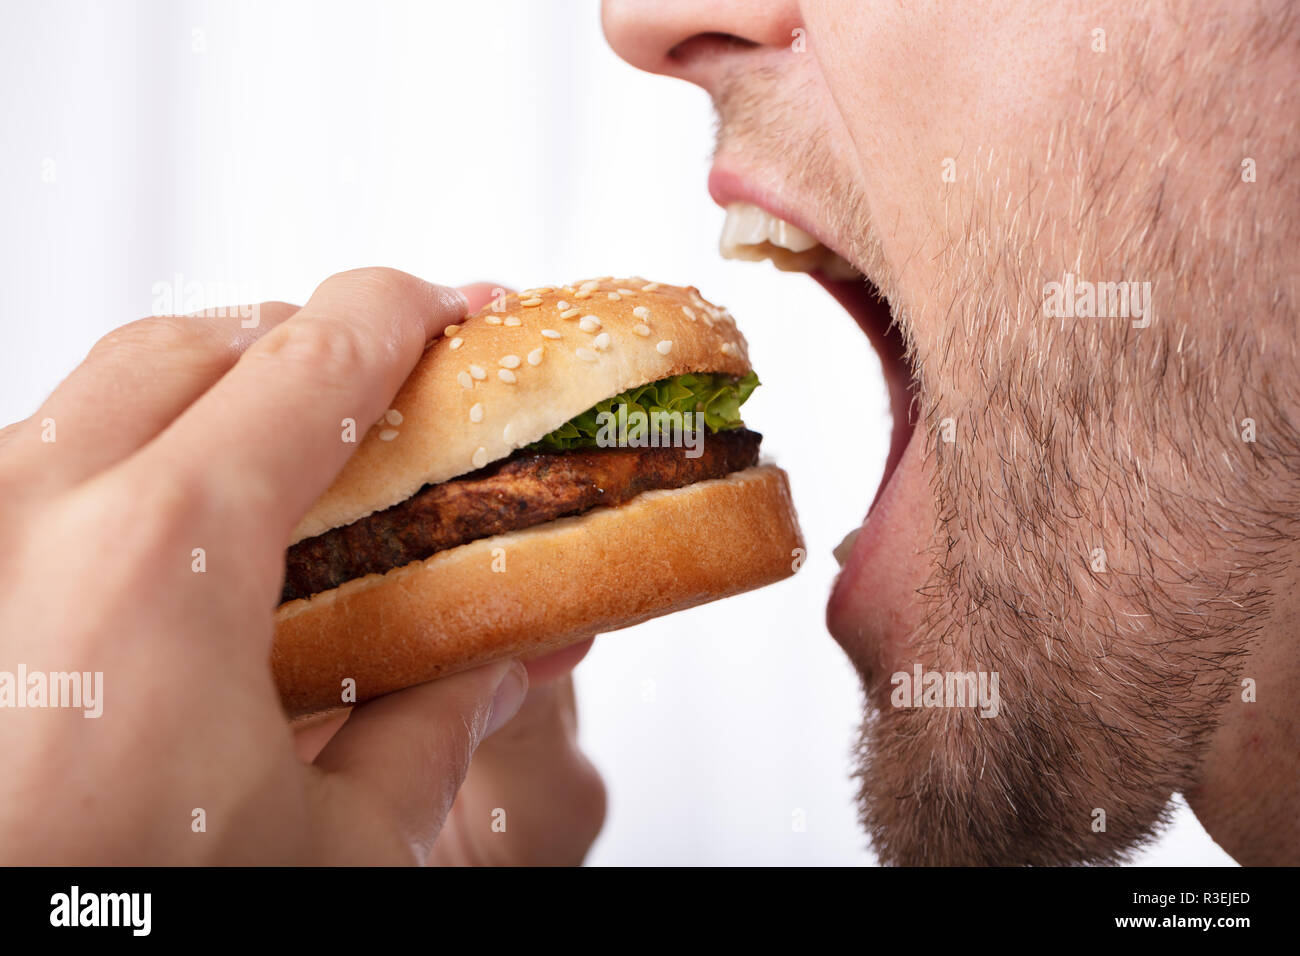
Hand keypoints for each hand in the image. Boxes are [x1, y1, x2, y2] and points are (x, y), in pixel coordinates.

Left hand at [0, 267, 598, 862]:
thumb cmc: (121, 920)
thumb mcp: (332, 852)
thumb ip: (434, 736)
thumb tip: (501, 670)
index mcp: (161, 556)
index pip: (318, 355)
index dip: (410, 313)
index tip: (462, 309)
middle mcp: (34, 510)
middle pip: (207, 339)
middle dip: (312, 342)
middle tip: (387, 389)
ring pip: (104, 391)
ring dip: (210, 397)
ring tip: (284, 460)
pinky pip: (36, 464)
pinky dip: (120, 463)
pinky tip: (167, 541)